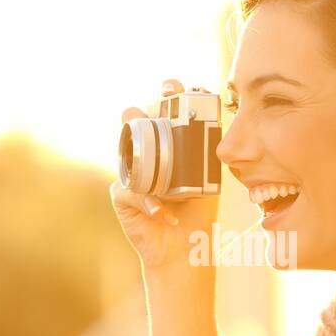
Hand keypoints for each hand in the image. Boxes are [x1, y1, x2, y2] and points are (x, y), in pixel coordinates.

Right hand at [111, 77, 220, 270]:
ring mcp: (131, 174)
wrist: (185, 249)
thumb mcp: (208, 180)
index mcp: (169, 148)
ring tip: (147, 156)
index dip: (166, 96)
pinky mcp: (122, 196)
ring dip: (135, 149)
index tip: (171, 86)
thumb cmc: (198, 213)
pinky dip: (148, 201)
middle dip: (139, 111)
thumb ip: (205, 155)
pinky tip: (163, 212)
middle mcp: (147, 156)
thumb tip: (213, 127)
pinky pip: (129, 189)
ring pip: (125, 150)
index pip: (164, 114)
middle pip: (136, 123)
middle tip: (149, 109)